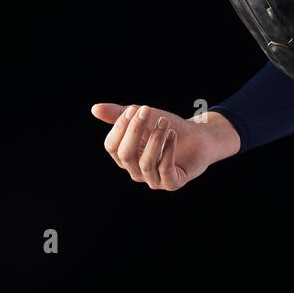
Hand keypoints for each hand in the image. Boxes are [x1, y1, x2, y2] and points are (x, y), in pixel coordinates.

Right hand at [91, 102, 240, 190]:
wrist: (198, 136)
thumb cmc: (167, 127)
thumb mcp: (144, 118)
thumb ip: (120, 114)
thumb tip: (94, 109)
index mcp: (125, 158)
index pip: (111, 146)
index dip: (120, 127)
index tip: (134, 109)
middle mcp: (136, 171)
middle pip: (125, 155)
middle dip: (135, 130)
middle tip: (147, 110)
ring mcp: (154, 180)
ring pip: (146, 162)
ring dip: (155, 139)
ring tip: (165, 121)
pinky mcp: (172, 183)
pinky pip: (165, 170)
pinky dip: (168, 150)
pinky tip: (173, 134)